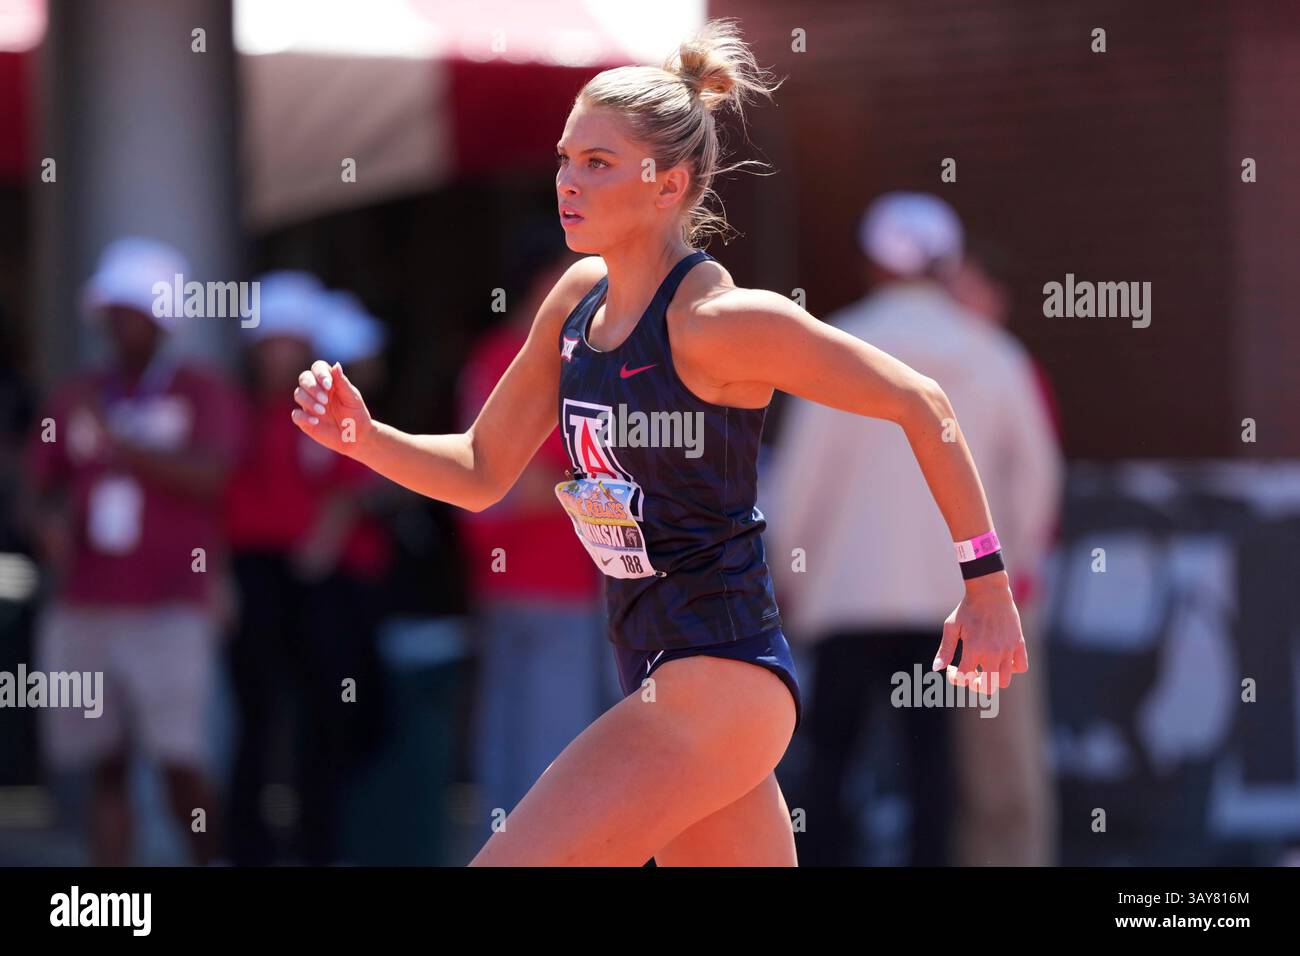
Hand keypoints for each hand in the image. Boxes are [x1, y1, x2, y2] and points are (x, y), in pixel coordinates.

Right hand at [291, 360, 373, 457]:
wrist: (356, 436)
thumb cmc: (356, 414)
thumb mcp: (352, 398)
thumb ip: (343, 383)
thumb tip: (336, 365)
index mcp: (329, 381)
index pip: (318, 367)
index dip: (320, 373)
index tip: (328, 385)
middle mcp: (316, 390)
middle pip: (304, 378)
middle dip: (312, 387)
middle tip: (325, 400)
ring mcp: (309, 404)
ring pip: (298, 394)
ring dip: (309, 401)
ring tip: (322, 411)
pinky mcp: (305, 420)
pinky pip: (296, 415)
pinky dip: (303, 417)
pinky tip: (316, 421)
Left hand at [932, 571, 1027, 693]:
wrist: (990, 591)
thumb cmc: (968, 608)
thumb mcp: (951, 626)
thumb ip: (945, 649)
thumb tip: (936, 668)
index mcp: (973, 649)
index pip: (964, 678)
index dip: (955, 678)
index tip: (953, 668)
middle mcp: (992, 652)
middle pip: (988, 687)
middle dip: (976, 686)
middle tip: (972, 675)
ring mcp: (1008, 649)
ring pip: (1004, 681)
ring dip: (994, 680)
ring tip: (987, 669)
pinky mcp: (1019, 643)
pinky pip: (1021, 666)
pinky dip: (1013, 668)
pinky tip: (1002, 660)